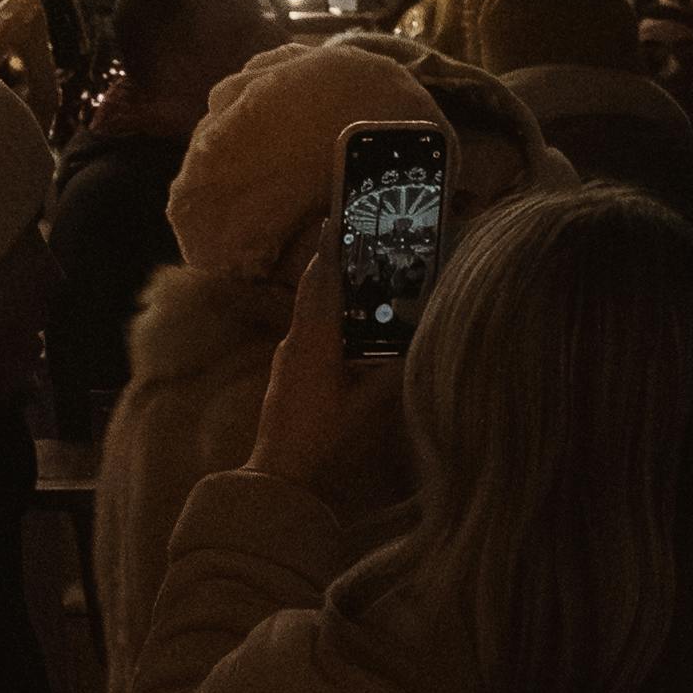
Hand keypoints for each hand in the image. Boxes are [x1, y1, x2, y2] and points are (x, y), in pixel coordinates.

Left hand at [253, 227, 416, 506]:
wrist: (279, 470)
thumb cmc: (322, 437)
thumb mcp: (363, 407)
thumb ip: (388, 376)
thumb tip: (412, 346)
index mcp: (313, 340)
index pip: (321, 284)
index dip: (328, 252)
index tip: (333, 222)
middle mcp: (296, 340)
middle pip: (312, 291)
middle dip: (328, 264)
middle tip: (348, 240)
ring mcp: (288, 355)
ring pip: (309, 311)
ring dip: (327, 291)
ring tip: (353, 276)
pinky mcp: (288, 370)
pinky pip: (307, 330)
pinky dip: (324, 316)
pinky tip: (343, 324)